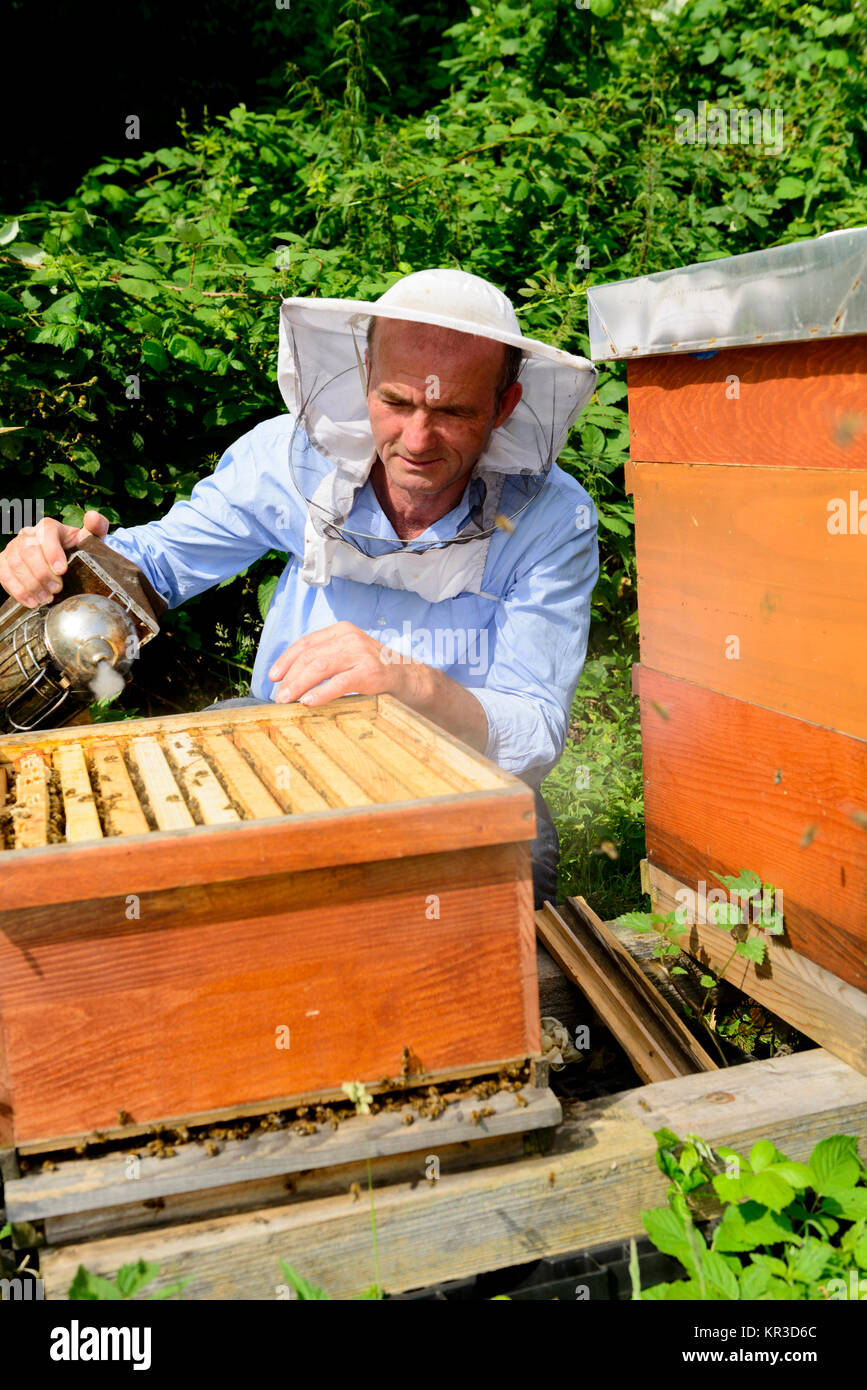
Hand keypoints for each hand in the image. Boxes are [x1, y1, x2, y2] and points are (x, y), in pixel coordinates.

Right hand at [0, 510, 109, 607]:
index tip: (62, 570)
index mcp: (49, 527)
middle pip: (28, 551)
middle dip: (42, 574)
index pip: (46, 533)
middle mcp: (28, 535)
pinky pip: (4, 575)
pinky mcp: (5, 562)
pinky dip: (18, 590)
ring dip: (31, 585)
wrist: (64, 563)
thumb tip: (92, 517)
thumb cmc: (77, 551)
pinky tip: (31, 601)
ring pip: (15, 564)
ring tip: (46, 598)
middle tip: (56, 589)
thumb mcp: (89, 541)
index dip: (52, 552)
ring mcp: (14, 548)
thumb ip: (97, 527)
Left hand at [268, 620, 399, 705]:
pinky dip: (320, 693)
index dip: (286, 660)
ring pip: (319, 667)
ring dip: (298, 685)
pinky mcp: (370, 673)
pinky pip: (338, 683)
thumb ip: (326, 659)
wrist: (409, 679)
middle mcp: (350, 638)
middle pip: (310, 655)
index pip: (306, 643)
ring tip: (286, 700)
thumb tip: (291, 679)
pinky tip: (308, 702)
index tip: (273, 676)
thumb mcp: (349, 656)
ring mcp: (361, 654)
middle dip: (290, 677)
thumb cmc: (374, 671)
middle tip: (279, 696)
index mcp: (342, 631)